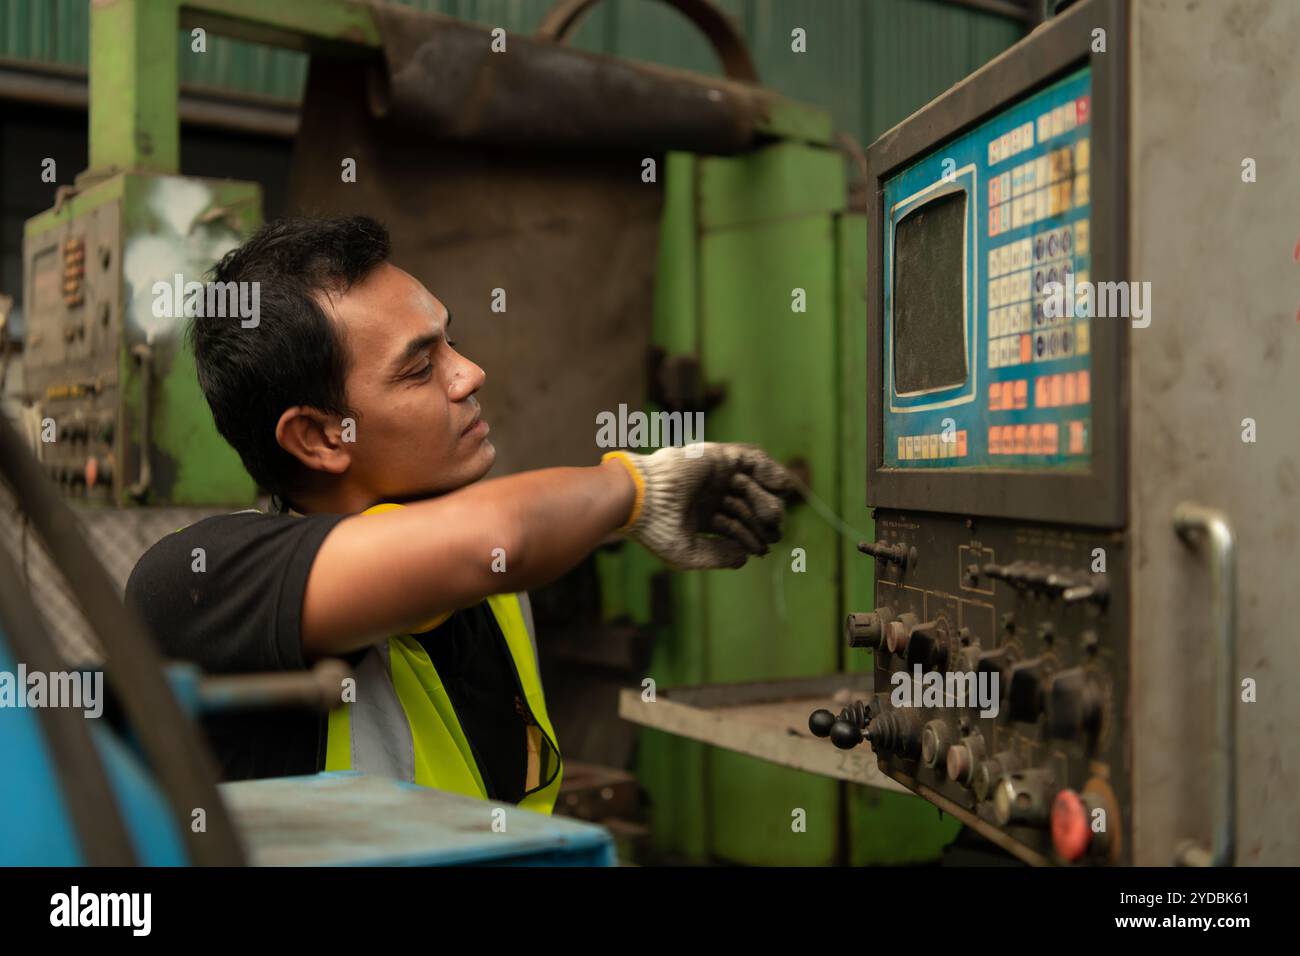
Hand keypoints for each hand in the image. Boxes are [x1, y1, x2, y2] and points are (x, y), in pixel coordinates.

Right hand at [611, 443, 794, 569]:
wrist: (638, 500)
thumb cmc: (656, 529)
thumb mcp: (688, 553)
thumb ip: (718, 556)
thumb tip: (745, 558)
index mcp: (698, 514)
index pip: (732, 525)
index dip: (750, 538)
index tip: (762, 550)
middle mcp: (707, 493)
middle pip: (745, 506)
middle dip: (762, 522)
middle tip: (774, 534)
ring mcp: (713, 474)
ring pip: (750, 485)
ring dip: (766, 501)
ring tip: (773, 518)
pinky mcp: (718, 457)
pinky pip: (751, 459)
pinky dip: (770, 470)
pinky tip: (782, 486)